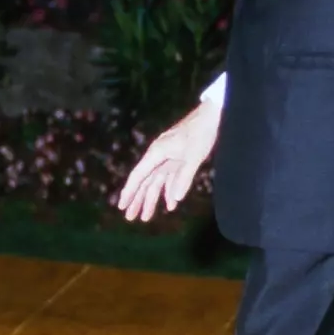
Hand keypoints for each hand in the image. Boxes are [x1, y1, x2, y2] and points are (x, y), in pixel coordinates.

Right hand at [117, 100, 222, 221]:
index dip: (130, 192)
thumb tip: (175, 199)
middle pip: (145, 181)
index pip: (139, 176)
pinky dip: (169, 191)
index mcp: (157, 153)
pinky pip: (170, 177)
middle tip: (130, 218)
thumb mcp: (193, 157)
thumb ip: (184, 178)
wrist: (211, 116)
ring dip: (152, 199)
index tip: (122, 206)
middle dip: (138, 200)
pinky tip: (171, 204)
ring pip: (156, 181)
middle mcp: (159, 155)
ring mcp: (168, 157)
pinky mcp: (177, 158)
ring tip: (145, 217)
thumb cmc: (201, 133)